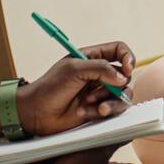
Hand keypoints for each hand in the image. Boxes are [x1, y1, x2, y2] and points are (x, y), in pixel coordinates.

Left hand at [18, 41, 135, 136]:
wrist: (36, 113)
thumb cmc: (49, 88)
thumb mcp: (74, 70)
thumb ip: (101, 68)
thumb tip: (123, 77)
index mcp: (92, 58)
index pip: (119, 50)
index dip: (127, 57)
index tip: (127, 68)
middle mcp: (99, 74)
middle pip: (124, 75)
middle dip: (113, 86)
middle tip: (93, 93)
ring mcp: (100, 91)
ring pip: (122, 93)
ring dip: (109, 100)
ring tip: (91, 105)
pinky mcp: (99, 108)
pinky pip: (114, 109)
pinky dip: (102, 111)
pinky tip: (85, 112)